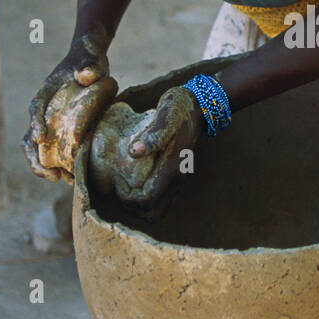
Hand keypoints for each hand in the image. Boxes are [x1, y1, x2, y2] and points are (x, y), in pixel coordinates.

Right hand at [21, 28, 116, 183]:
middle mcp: (42, 110)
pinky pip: (49, 150)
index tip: (40, 138)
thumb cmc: (88, 59)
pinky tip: (65, 176)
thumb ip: (89, 66)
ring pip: (35, 147)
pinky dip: (53, 163)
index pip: (36, 107)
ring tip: (56, 178)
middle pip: (29, 135)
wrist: (88, 62)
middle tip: (49, 173)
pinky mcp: (57, 130)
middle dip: (35, 156)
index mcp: (46, 92)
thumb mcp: (91, 59)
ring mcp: (48, 121)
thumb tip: (85, 76)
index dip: (36, 123)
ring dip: (41, 165)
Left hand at [111, 86, 201, 212]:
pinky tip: (135, 180)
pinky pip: (160, 200)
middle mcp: (176, 179)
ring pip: (156, 210)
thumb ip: (153, 134)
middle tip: (119, 186)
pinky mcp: (175, 176)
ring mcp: (177, 180)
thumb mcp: (166, 115)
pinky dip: (145, 198)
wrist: (200, 106)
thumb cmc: (180, 108)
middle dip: (130, 205)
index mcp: (172, 168)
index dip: (128, 197)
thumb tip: (134, 151)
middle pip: (150, 212)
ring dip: (137, 204)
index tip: (118, 179)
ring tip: (126, 186)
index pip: (147, 200)